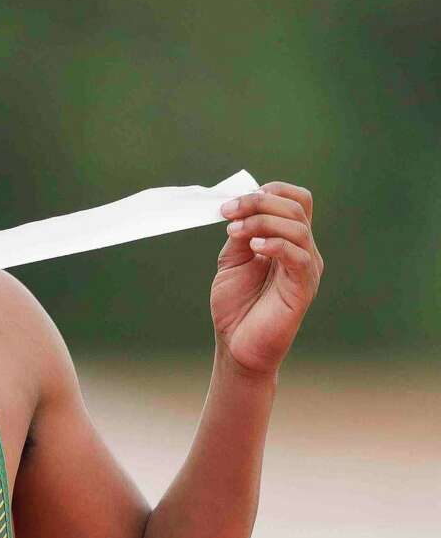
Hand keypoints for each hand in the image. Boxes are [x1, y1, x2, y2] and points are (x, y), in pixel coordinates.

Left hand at [210, 182, 322, 376]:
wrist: (237, 345)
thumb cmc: (236, 307)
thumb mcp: (231, 262)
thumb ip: (239, 236)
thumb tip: (240, 210)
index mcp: (287, 240)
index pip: (294, 199)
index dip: (267, 192)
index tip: (232, 204)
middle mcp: (303, 250)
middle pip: (296, 206)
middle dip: (259, 202)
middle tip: (229, 212)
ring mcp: (307, 267)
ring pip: (298, 226)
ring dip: (262, 221)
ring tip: (235, 231)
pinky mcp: (304, 287)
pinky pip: (299, 256)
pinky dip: (275, 244)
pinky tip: (254, 247)